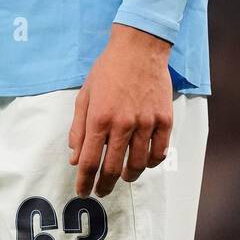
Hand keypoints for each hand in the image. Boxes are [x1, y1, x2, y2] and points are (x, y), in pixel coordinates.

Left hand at [69, 24, 172, 197]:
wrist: (139, 47)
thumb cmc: (108, 69)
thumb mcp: (85, 95)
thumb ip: (79, 128)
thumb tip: (75, 158)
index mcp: (99, 118)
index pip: (89, 161)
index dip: (84, 181)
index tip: (82, 191)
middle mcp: (123, 124)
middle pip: (112, 168)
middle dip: (104, 185)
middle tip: (101, 191)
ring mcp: (146, 123)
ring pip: (138, 164)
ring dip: (128, 176)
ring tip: (122, 176)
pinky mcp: (164, 119)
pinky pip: (159, 152)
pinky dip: (151, 163)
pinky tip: (144, 162)